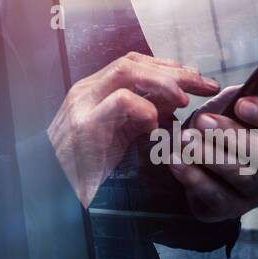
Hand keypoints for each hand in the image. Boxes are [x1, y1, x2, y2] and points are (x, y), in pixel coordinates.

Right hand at [48, 52, 220, 207]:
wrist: (51, 196)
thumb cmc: (85, 170)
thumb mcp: (119, 136)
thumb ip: (143, 114)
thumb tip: (176, 99)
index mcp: (93, 91)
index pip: (134, 62)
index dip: (169, 67)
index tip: (198, 79)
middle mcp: (85, 91)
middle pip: (133, 62)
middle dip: (174, 70)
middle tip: (205, 85)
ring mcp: (82, 106)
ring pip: (125, 71)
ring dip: (162, 82)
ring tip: (185, 99)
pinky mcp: (84, 127)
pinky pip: (120, 101)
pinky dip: (144, 108)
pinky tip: (155, 124)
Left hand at [167, 64, 257, 221]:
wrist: (193, 166)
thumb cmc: (218, 130)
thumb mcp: (235, 105)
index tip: (241, 103)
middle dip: (231, 134)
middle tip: (201, 120)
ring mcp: (250, 192)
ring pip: (238, 174)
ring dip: (209, 154)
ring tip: (184, 139)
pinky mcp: (226, 209)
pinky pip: (212, 194)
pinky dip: (192, 176)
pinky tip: (175, 160)